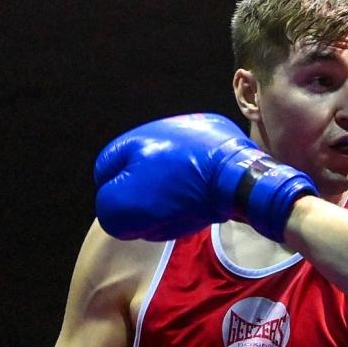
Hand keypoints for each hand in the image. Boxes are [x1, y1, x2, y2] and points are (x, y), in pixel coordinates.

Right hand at [94, 113, 317, 240]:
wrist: (241, 178)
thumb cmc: (180, 189)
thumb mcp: (129, 205)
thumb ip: (110, 209)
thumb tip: (117, 214)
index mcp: (136, 137)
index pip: (106, 168)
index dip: (111, 195)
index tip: (127, 216)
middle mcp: (164, 128)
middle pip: (140, 170)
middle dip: (144, 197)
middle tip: (155, 218)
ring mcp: (197, 133)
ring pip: (171, 171)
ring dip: (171, 194)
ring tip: (181, 212)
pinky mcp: (224, 145)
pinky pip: (201, 171)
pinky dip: (198, 188)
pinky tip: (205, 202)